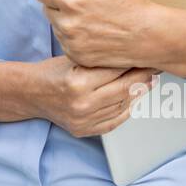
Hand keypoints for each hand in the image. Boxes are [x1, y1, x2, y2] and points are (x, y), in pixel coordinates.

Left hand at [32, 0, 185, 75]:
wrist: (151, 38)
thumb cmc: (135, 7)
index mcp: (73, 1)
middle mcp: (68, 24)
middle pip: (46, 7)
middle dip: (60, 3)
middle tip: (84, 3)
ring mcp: (71, 43)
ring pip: (55, 26)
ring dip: (67, 21)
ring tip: (92, 19)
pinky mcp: (77, 56)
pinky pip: (65, 42)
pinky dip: (74, 38)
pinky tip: (93, 33)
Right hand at [34, 55, 157, 137]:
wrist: (31, 94)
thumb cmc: (52, 72)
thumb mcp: (73, 58)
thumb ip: (99, 60)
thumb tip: (130, 55)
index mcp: (79, 82)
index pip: (116, 70)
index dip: (134, 62)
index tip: (147, 55)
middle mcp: (83, 104)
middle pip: (124, 89)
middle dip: (142, 77)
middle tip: (154, 68)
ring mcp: (84, 120)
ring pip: (122, 106)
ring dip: (138, 93)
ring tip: (147, 81)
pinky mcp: (84, 130)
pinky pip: (114, 121)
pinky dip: (127, 110)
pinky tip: (134, 99)